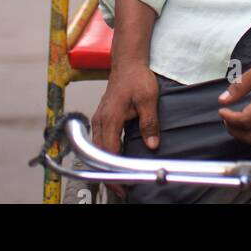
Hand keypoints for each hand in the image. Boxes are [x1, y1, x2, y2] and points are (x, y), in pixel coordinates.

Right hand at [91, 61, 159, 200]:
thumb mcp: (148, 99)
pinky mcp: (101, 117)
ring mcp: (99, 119)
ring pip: (97, 149)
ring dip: (107, 164)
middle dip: (110, 174)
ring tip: (121, 179)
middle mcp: (100, 120)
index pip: (109, 153)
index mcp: (110, 118)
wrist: (128, 62)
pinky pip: (99, 141)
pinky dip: (106, 154)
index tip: (124, 185)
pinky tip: (117, 159)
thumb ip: (150, 123)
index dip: (116, 171)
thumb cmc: (137, 77)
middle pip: (99, 155)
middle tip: (123, 189)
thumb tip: (152, 146)